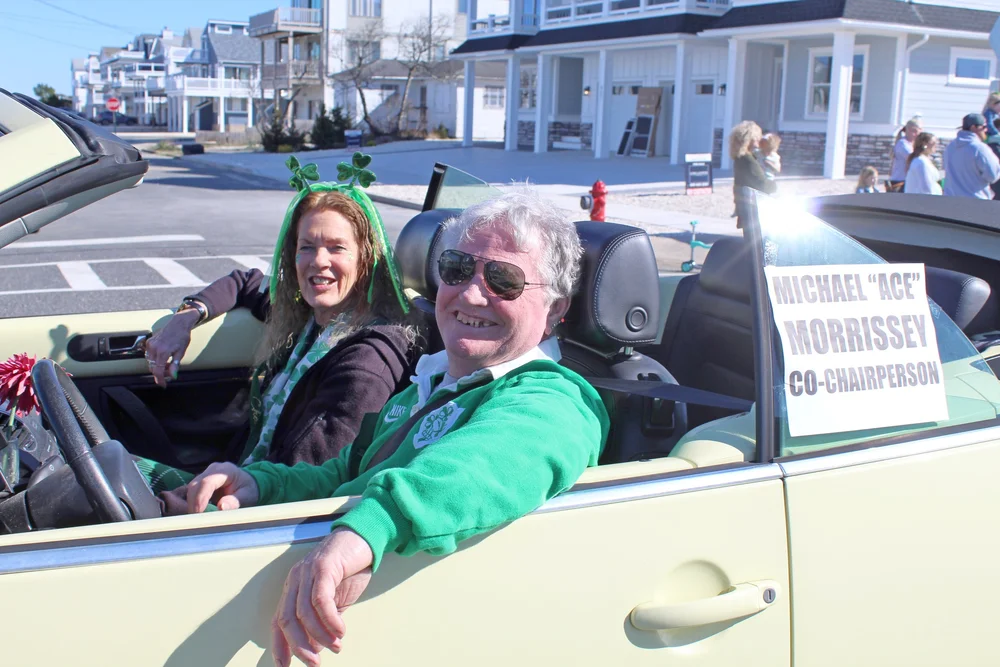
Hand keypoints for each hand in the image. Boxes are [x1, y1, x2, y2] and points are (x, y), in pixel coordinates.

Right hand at [145, 308, 198, 386]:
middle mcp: (154, 348)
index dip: (160, 379)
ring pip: (150, 362)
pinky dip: (155, 360)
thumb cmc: (182, 336)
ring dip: (157, 367)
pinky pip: (149, 356)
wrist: (179, 323)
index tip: (163, 385)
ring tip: (168, 364)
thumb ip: (175, 365)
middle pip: (152, 368)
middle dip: (160, 373)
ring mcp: (150, 345)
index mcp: (163, 351)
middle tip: (169, 374)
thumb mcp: (181, 352)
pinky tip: (163, 359)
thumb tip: (172, 376)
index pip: (158, 370)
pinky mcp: (149, 342)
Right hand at [185, 462, 259, 512]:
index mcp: (226, 470)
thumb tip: (221, 507)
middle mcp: (212, 470)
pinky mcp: (200, 482)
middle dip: (193, 504)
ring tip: (197, 519)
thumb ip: (235, 501)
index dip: (200, 498)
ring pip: (190, 489)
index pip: (207, 482)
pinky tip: (196, 514)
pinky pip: (191, 492)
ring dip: (191, 504)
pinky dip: (191, 503)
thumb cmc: (249, 489)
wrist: (248, 483)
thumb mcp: (248, 496)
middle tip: (197, 521)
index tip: (198, 514)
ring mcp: (204, 474)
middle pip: (195, 485)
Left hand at [272, 528, 374, 665]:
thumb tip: (314, 647)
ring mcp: (308, 572)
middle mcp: (295, 580)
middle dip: (300, 646)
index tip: (285, 666)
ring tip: (336, 646)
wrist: (363, 538)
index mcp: (294, 588)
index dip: (279, 646)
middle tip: (315, 662)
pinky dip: (330, 620)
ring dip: (320, 636)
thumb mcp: (333, 600)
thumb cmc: (349, 569)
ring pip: (304, 613)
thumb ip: (321, 621)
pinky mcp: (324, 567)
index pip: (278, 621)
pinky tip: (340, 630)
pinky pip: (321, 600)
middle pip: (287, 620)